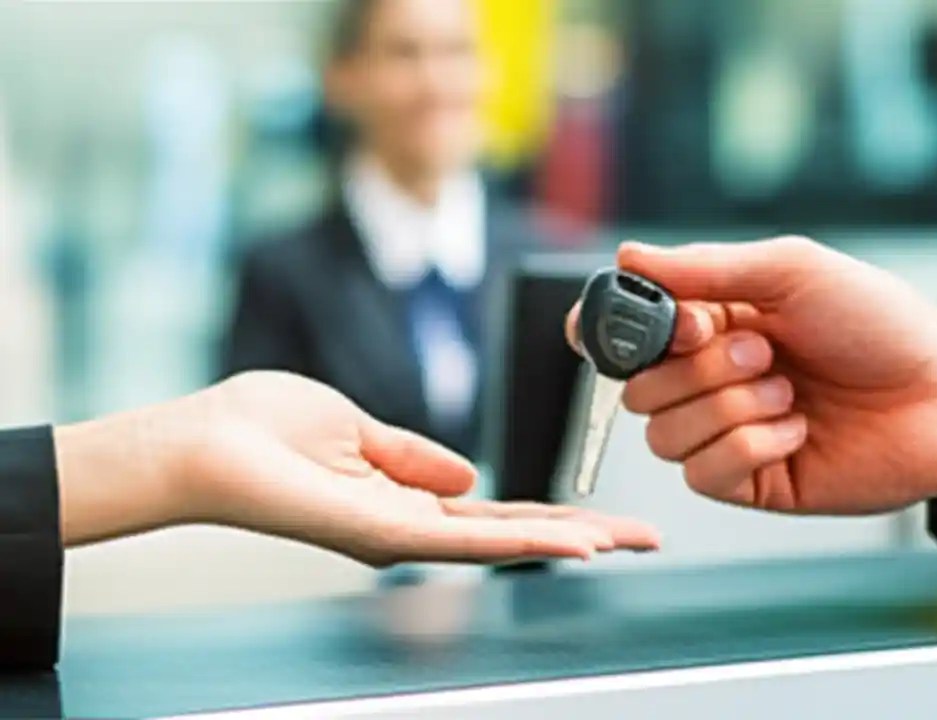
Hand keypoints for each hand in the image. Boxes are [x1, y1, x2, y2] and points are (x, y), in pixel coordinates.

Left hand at [55, 372, 659, 564]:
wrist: (204, 443)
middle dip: (583, 533)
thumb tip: (467, 473)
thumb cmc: (259, 429)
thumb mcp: (356, 427)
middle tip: (647, 537)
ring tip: (626, 540)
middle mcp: (410, 526)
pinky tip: (568, 541)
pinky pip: (467, 539)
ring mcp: (400, 535)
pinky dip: (524, 541)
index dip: (553, 512)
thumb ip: (414, 453)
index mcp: (404, 498)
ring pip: (502, 542)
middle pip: (514, 531)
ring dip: (569, 540)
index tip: (603, 516)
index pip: (496, 510)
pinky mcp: (386, 535)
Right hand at [567, 237, 936, 515]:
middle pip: (640, 389)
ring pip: (663, 435)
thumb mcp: (793, 271)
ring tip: (790, 393)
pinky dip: (749, 446)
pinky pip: (703, 473)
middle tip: (767, 352)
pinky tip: (797, 431)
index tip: (680, 325)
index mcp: (715, 324)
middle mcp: (714, 380)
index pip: (632, 335)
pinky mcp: (752, 481)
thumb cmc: (881, 324)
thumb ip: (707, 267)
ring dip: (730, 408)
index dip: (633, 333)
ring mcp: (730, 433)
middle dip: (701, 369)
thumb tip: (628, 257)